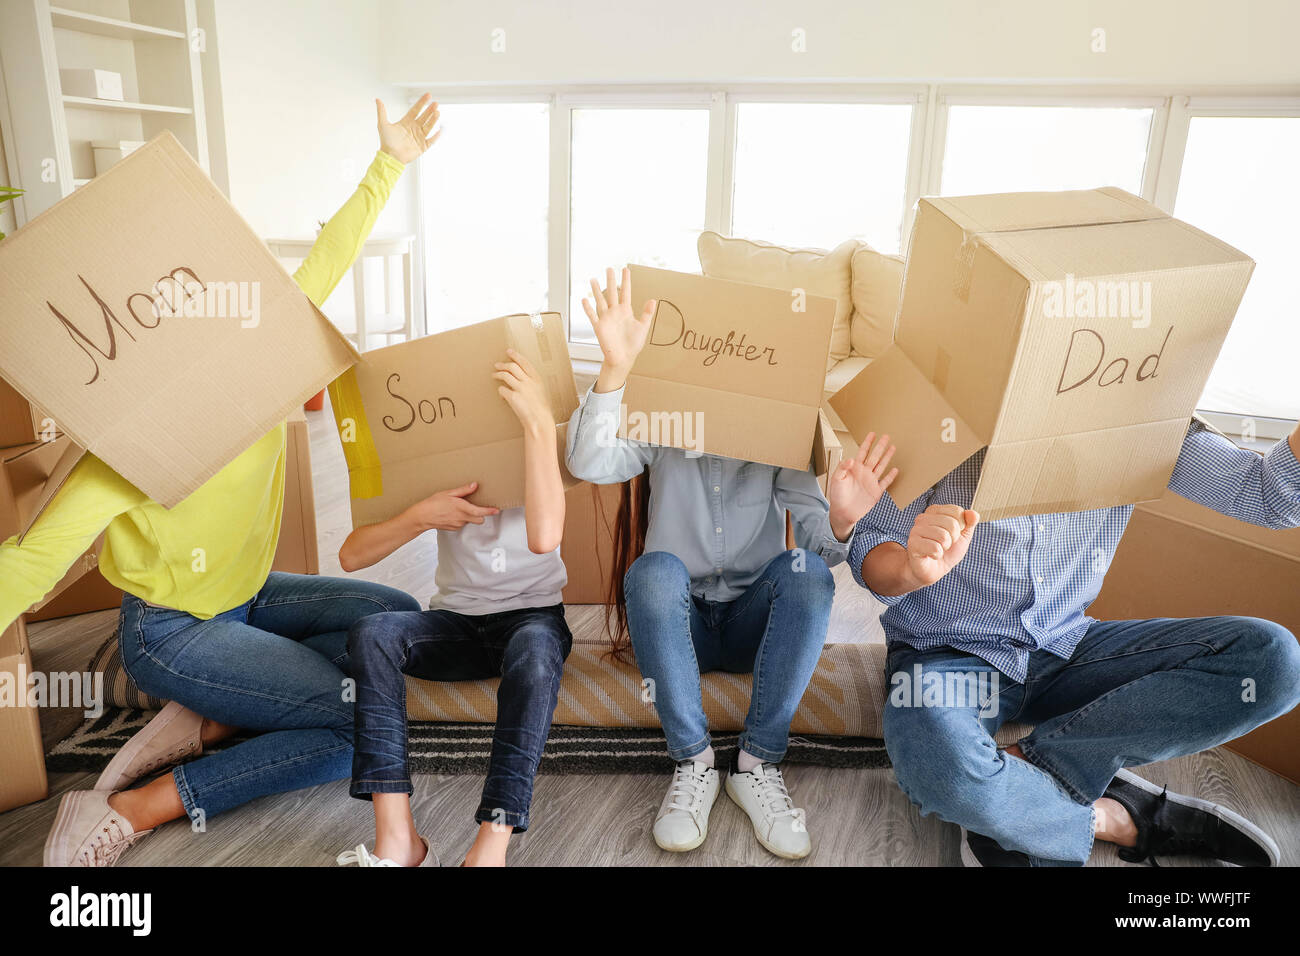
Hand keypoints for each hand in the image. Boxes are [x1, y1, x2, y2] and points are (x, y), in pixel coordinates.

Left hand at [377, 93, 440, 163]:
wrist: (390, 156)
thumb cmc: (386, 142)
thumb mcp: (383, 124)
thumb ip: (382, 111)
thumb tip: (377, 100)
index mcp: (406, 122)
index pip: (416, 110)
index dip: (422, 102)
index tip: (428, 95)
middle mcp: (414, 128)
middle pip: (424, 117)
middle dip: (430, 110)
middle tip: (435, 103)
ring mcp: (419, 137)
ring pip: (428, 126)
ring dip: (433, 119)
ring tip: (437, 112)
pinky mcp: (422, 146)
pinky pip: (431, 140)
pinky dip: (436, 136)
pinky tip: (440, 130)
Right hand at [406, 482, 497, 530]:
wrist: (422, 516)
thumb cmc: (433, 503)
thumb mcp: (448, 493)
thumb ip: (463, 490)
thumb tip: (474, 485)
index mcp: (462, 508)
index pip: (481, 512)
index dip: (490, 511)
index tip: (497, 510)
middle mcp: (462, 518)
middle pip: (479, 520)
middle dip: (481, 515)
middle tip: (477, 507)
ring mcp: (458, 524)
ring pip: (470, 521)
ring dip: (469, 516)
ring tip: (459, 508)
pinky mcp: (454, 528)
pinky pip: (462, 524)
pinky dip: (461, 519)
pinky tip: (452, 513)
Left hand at [495, 348, 553, 432]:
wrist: (540, 421)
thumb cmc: (541, 410)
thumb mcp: (540, 393)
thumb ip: (532, 384)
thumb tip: (521, 380)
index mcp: (537, 379)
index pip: (525, 363)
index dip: (516, 356)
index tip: (509, 351)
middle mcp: (529, 382)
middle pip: (513, 366)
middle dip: (503, 364)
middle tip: (497, 365)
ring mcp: (521, 388)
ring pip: (506, 375)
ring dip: (498, 374)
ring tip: (494, 375)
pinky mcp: (513, 397)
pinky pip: (502, 389)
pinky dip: (500, 391)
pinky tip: (501, 395)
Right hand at [583, 266, 654, 390]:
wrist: (624, 358)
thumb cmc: (633, 344)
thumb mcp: (643, 328)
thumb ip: (647, 314)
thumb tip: (653, 300)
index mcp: (626, 311)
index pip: (626, 292)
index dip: (626, 281)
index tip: (625, 269)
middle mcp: (615, 312)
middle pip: (612, 292)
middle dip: (610, 280)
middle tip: (608, 268)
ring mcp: (606, 319)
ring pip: (600, 301)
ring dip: (597, 290)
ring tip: (593, 279)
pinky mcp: (599, 327)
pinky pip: (592, 315)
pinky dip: (588, 308)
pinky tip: (584, 299)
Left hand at [828, 432, 897, 540]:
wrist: (842, 512)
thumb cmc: (837, 496)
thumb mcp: (836, 479)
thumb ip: (843, 468)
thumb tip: (851, 459)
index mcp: (855, 469)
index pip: (862, 452)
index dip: (867, 443)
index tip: (872, 433)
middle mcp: (864, 473)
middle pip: (875, 456)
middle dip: (880, 446)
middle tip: (886, 436)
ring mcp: (871, 482)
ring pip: (881, 466)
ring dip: (887, 457)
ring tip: (893, 447)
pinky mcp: (876, 492)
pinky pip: (885, 482)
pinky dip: (891, 476)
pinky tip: (895, 469)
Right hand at [905, 504, 978, 586]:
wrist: (933, 570)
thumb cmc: (947, 551)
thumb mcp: (963, 536)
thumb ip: (970, 523)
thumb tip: (973, 513)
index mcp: (934, 511)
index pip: (957, 511)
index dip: (960, 526)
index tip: (952, 534)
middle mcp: (923, 518)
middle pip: (952, 524)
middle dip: (954, 539)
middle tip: (945, 544)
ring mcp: (915, 530)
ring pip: (943, 536)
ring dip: (945, 548)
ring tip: (938, 549)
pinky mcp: (913, 544)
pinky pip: (935, 548)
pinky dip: (937, 555)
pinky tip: (932, 555)